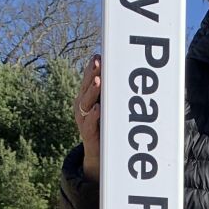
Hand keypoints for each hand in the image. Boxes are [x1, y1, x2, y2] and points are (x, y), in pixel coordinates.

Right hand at [74, 53, 100, 181]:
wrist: (98, 153)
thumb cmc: (105, 126)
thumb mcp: (107, 107)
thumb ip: (111, 93)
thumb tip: (127, 74)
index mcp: (86, 97)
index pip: (88, 78)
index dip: (92, 67)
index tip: (99, 56)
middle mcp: (82, 106)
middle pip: (86, 87)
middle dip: (92, 74)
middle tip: (98, 63)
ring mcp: (83, 119)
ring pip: (87, 102)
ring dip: (93, 91)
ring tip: (98, 80)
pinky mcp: (87, 133)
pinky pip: (90, 123)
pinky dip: (93, 115)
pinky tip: (98, 108)